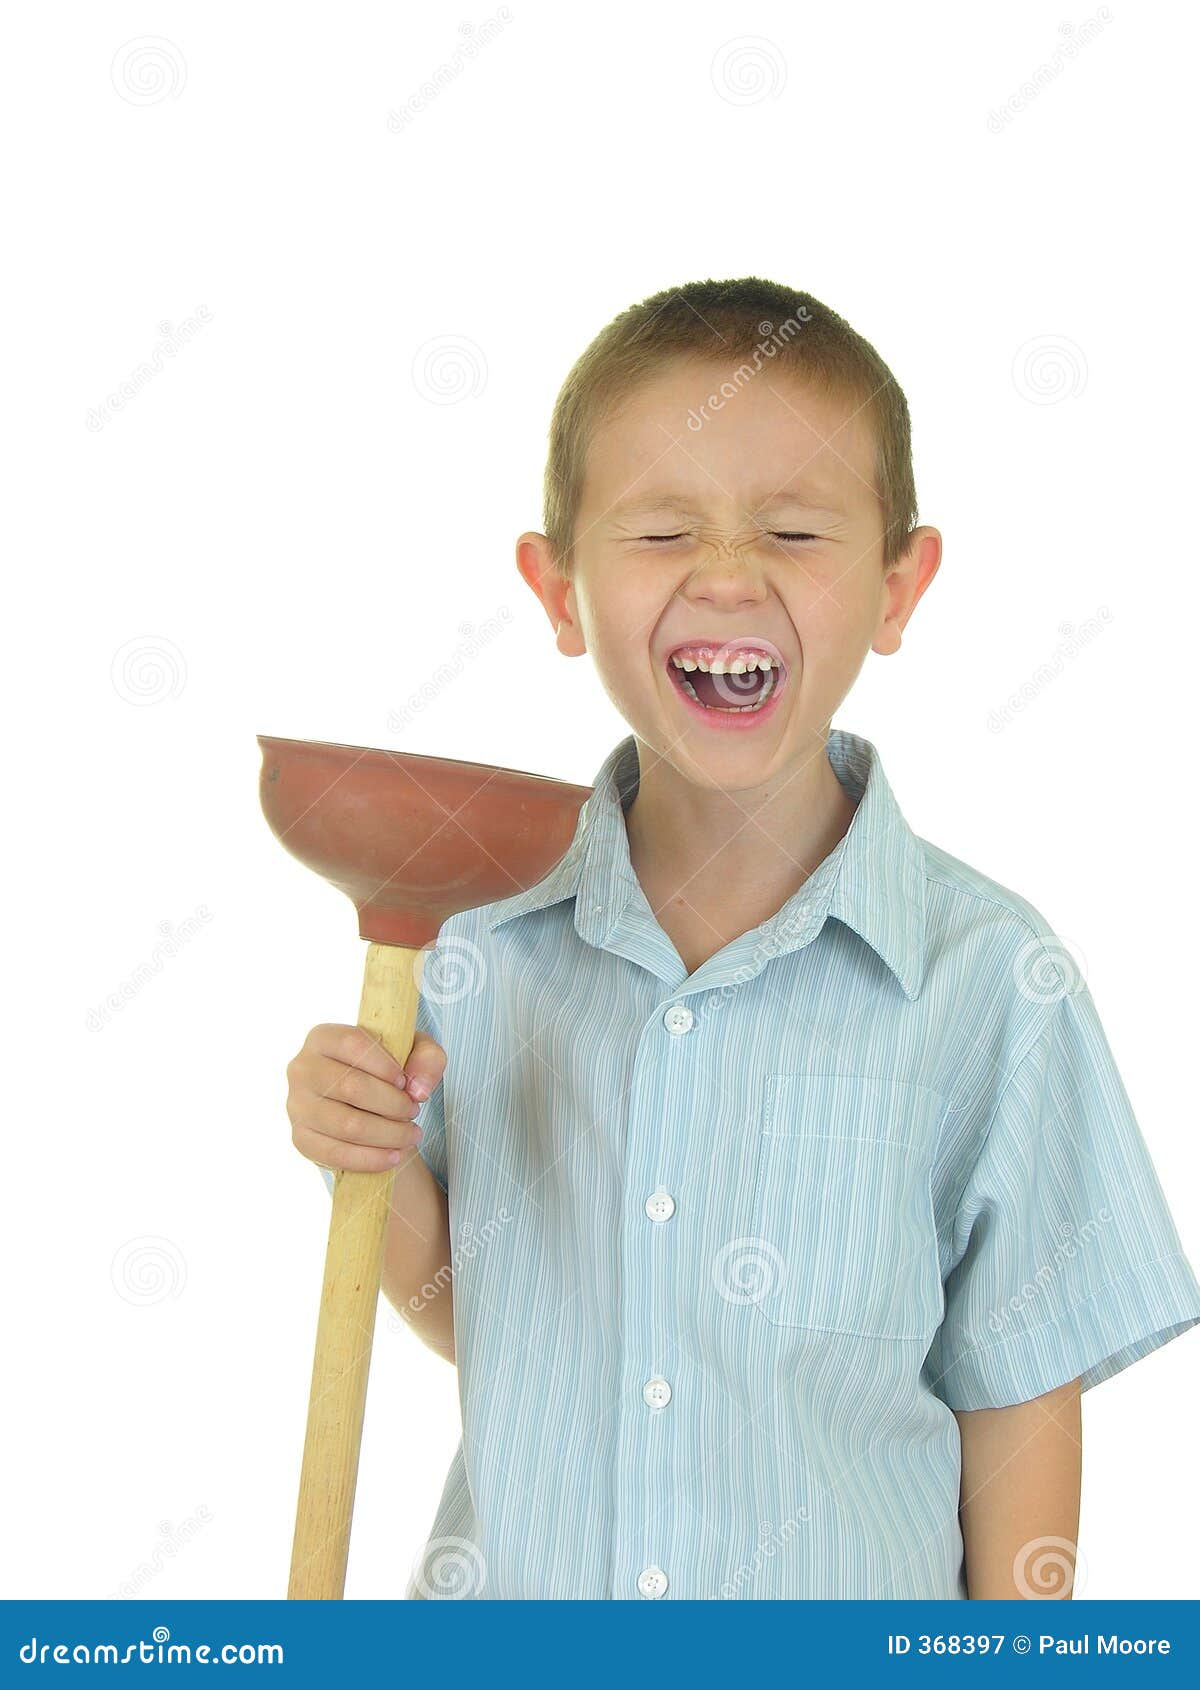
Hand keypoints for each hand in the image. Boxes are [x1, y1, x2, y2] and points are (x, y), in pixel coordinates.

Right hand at [286, 1022, 446, 1172]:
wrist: (366, 1106)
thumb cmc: (387, 1071)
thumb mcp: (415, 1052)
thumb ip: (428, 1058)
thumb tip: (418, 1089)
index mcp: (323, 1038)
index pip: (352, 1043)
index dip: (384, 1065)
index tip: (404, 1081)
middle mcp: (302, 1068)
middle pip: (351, 1087)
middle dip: (392, 1104)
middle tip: (412, 1111)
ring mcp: (297, 1105)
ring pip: (347, 1124)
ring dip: (388, 1134)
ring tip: (410, 1134)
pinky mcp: (301, 1138)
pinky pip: (335, 1153)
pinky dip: (370, 1158)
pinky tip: (394, 1155)